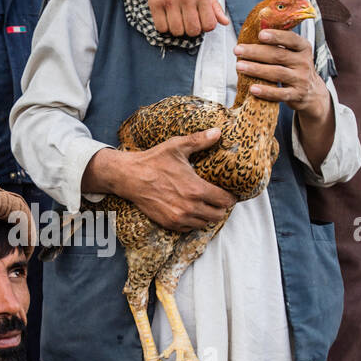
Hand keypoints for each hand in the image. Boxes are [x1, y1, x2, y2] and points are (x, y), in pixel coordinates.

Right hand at [83, 130, 234, 231]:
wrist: (129, 177)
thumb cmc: (154, 161)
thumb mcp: (177, 146)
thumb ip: (200, 140)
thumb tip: (218, 132)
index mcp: (196, 189)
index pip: (225, 201)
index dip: (230, 197)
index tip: (229, 193)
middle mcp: (190, 207)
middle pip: (218, 215)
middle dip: (221, 207)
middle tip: (218, 199)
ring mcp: (179, 217)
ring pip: (204, 223)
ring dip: (208, 215)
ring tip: (206, 205)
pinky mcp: (168, 223)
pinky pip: (189, 229)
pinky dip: (193, 222)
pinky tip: (191, 211)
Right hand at [130, 0, 229, 36]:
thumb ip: (215, 5)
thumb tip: (225, 22)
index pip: (209, 25)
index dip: (205, 27)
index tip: (200, 21)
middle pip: (193, 31)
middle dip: (191, 30)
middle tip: (188, 21)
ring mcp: (170, 1)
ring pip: (177, 31)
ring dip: (177, 29)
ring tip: (176, 18)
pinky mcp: (155, 4)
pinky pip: (161, 28)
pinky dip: (164, 27)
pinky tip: (166, 17)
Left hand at [235, 28, 329, 121]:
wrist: (312, 92)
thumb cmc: (295, 67)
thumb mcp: (294, 53)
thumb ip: (279, 44)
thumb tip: (253, 31)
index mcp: (303, 48)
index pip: (291, 39)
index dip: (276, 36)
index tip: (260, 34)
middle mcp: (304, 62)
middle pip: (278, 55)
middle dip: (256, 52)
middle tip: (237, 50)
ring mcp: (301, 80)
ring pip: (277, 73)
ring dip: (256, 69)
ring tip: (239, 66)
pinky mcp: (296, 95)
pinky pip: (280, 94)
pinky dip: (266, 91)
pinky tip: (253, 88)